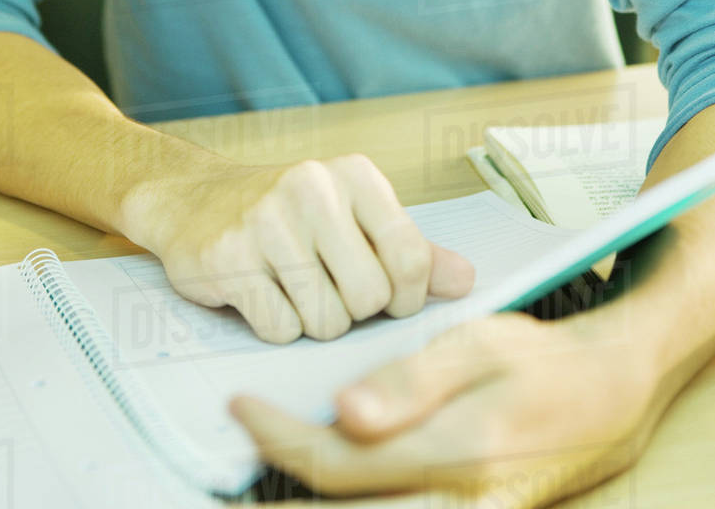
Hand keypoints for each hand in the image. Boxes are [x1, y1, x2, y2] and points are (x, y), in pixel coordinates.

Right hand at [126, 151, 473, 342]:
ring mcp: (266, 221)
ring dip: (313, 322)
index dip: (406, 298)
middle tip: (328, 289)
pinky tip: (261, 293)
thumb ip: (410, 249)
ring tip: (293, 288)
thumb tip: (466, 281)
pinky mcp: (228, 257)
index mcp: (354, 175)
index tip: (387, 298)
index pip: (411, 259)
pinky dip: (276, 326)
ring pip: (325, 321)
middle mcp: (312, 188)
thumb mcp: (352, 217)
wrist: (192, 199)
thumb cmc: (286, 214)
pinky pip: (280, 328)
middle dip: (354, 311)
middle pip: (370, 298)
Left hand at [231, 309, 658, 504]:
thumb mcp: (480, 345)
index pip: (337, 463)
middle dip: (276, 496)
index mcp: (452, 452)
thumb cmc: (542, 359)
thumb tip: (342, 413)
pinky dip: (355, 503)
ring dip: (311, 504)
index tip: (239, 405)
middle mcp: (456, 502)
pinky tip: (330, 483)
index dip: (278, 439)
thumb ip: (411, 382)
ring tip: (262, 481)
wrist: (611, 393)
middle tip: (227, 470)